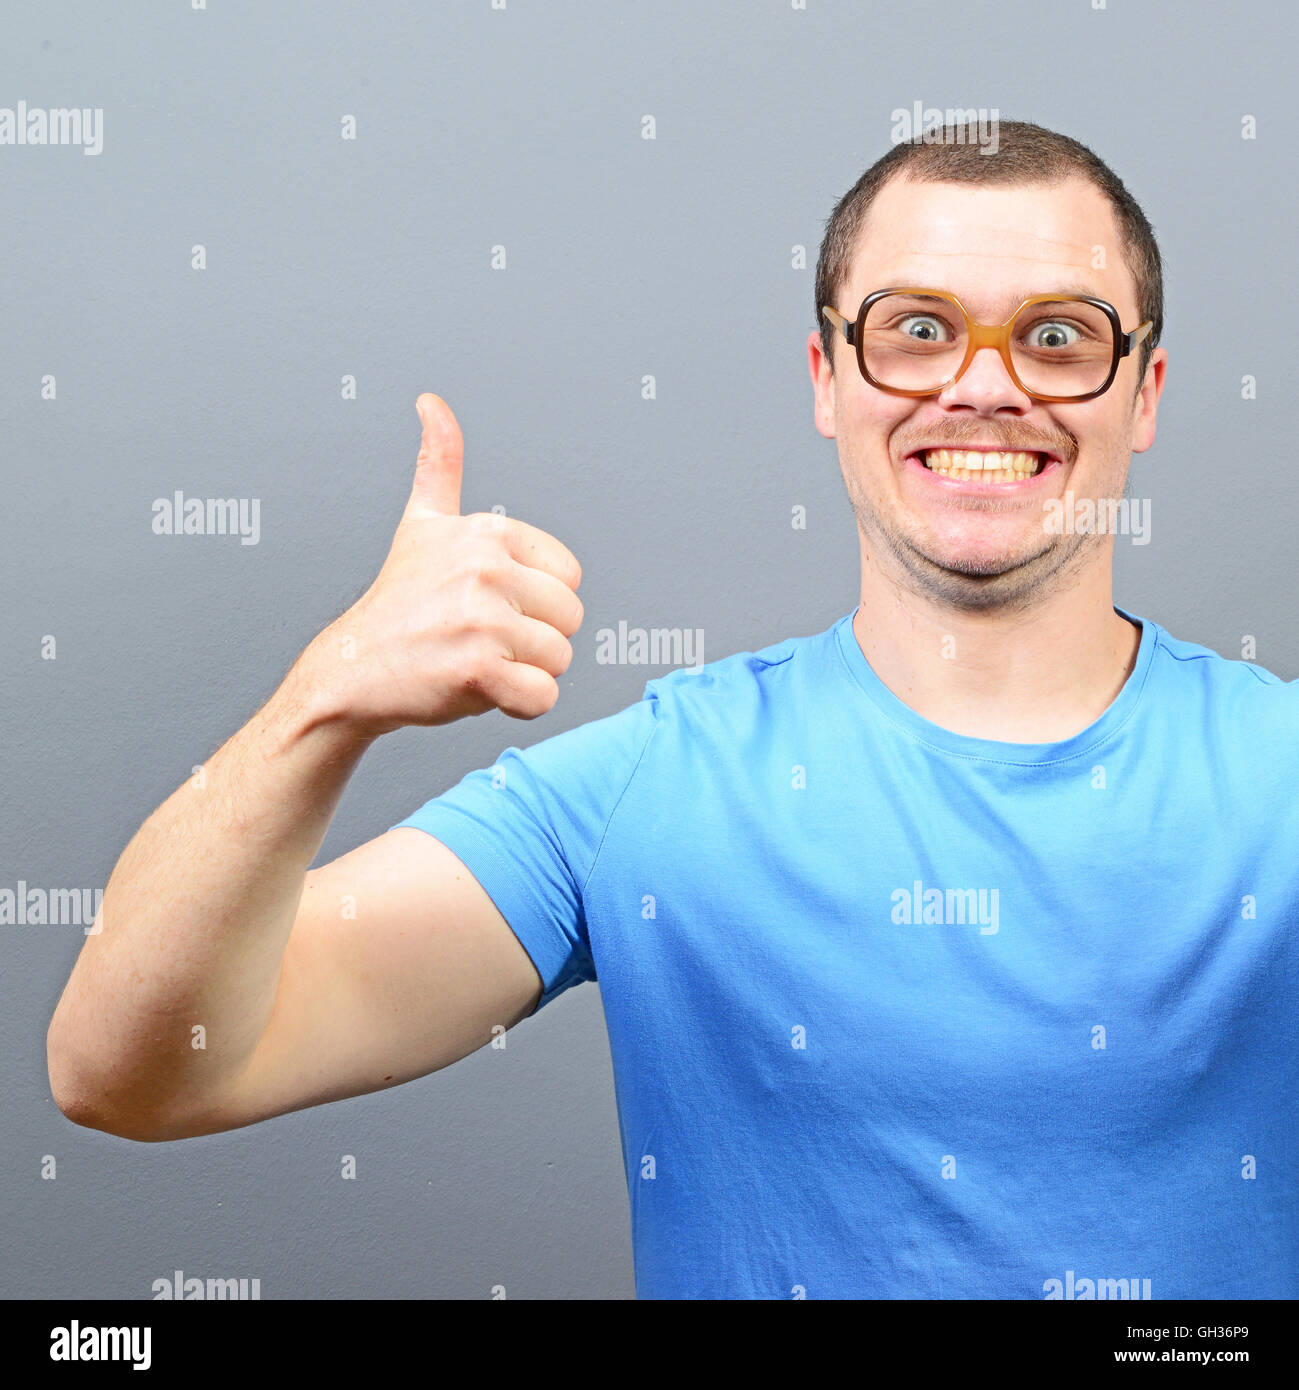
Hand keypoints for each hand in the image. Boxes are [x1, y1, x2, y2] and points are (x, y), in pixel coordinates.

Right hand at [307, 394, 583, 735]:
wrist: (353, 670)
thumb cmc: (400, 603)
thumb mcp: (422, 524)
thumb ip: (438, 464)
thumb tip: (431, 402)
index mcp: (488, 532)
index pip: (570, 579)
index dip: (537, 602)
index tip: (489, 604)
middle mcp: (486, 568)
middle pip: (570, 620)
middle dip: (535, 641)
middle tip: (481, 639)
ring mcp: (482, 618)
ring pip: (559, 660)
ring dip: (524, 674)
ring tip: (474, 661)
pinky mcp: (477, 669)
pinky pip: (543, 698)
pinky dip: (519, 706)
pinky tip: (479, 689)